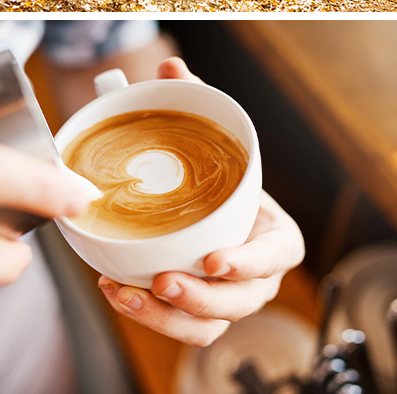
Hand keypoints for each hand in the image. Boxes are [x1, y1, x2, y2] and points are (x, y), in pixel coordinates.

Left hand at [95, 58, 305, 346]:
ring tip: (128, 292)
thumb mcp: (209, 141)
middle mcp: (255, 273)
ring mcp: (227, 298)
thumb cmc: (215, 180)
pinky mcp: (196, 312)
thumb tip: (171, 68)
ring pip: (211, 325)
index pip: (278, 254)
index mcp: (272, 233)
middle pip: (242, 299)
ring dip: (169, 318)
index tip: (214, 259)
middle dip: (203, 297)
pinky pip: (181, 328)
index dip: (250, 262)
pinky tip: (117, 291)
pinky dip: (150, 317)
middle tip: (163, 280)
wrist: (200, 207)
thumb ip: (195, 104)